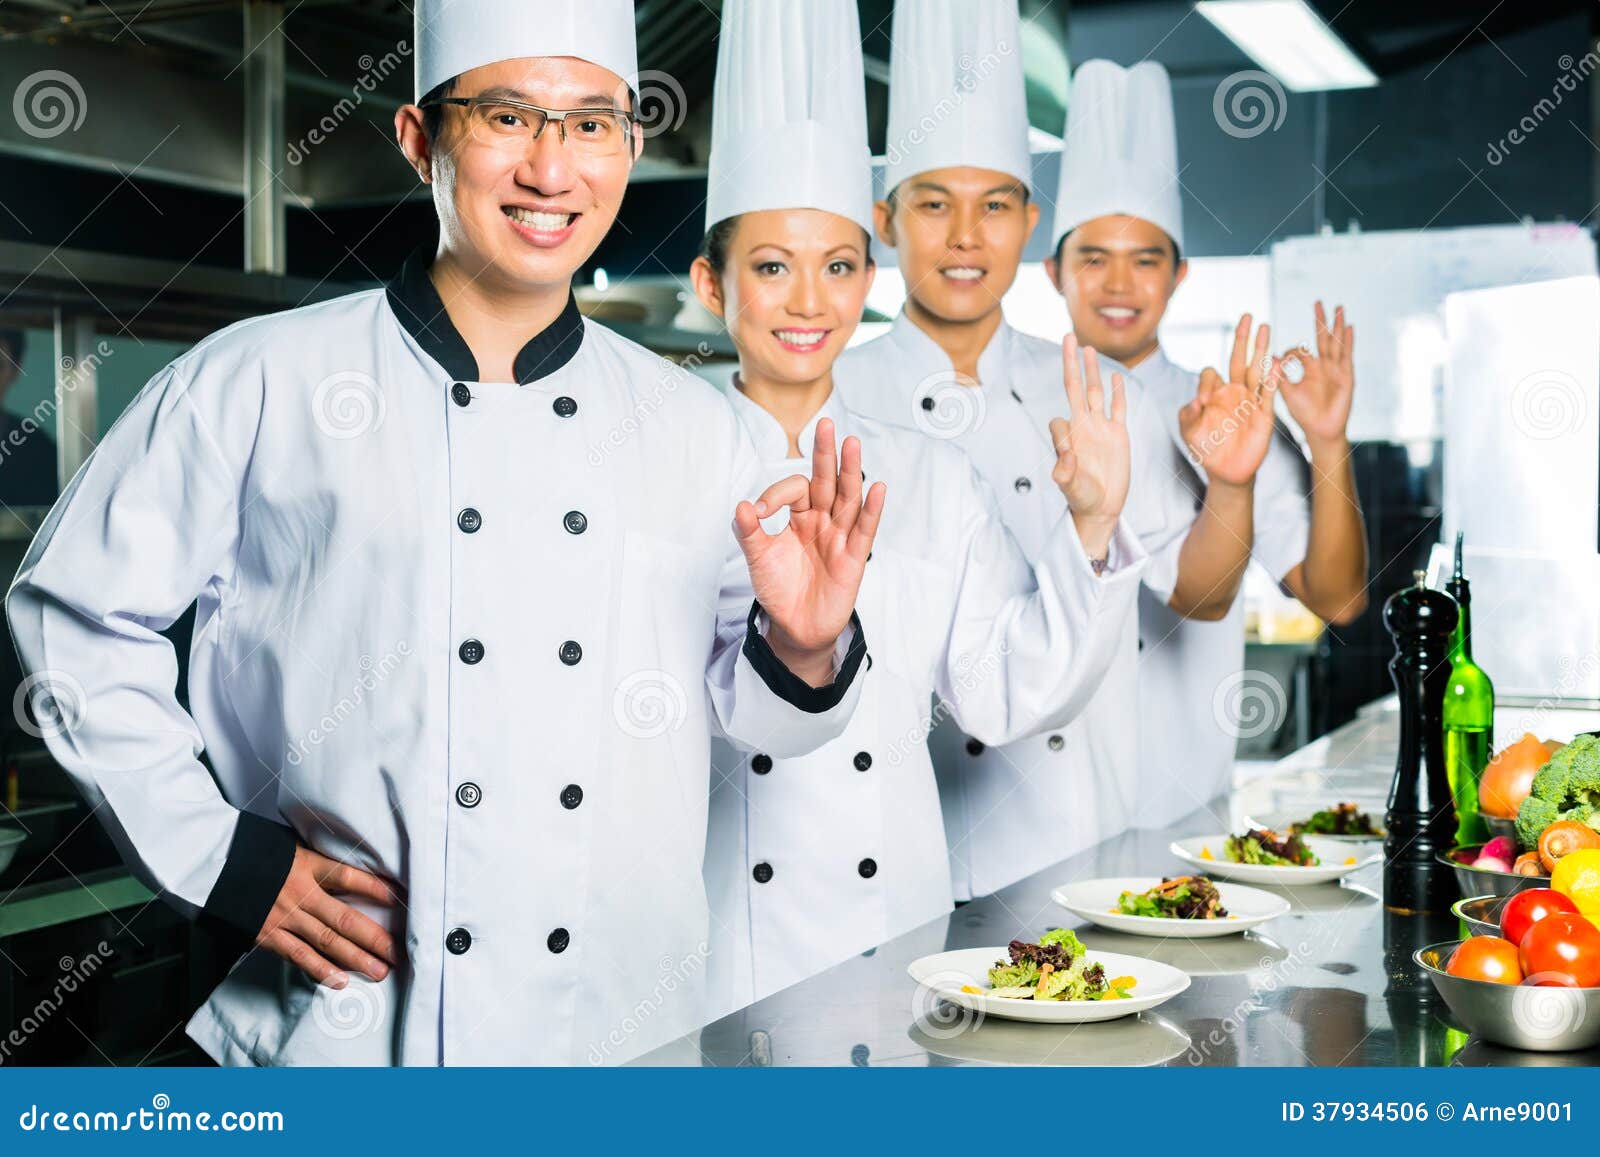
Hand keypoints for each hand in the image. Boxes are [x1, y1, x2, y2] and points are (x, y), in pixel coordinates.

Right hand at [257, 845, 400, 987]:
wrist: (217, 865)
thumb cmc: (261, 855)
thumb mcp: (295, 850)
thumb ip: (322, 865)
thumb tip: (356, 878)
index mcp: (308, 866)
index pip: (350, 877)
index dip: (376, 889)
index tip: (400, 900)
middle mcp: (300, 893)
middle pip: (345, 919)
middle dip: (375, 938)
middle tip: (398, 953)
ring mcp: (284, 916)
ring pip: (327, 942)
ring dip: (356, 959)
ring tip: (379, 971)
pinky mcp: (268, 934)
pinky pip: (299, 955)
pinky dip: (321, 969)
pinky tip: (340, 981)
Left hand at [733, 419, 885, 683]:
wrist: (794, 626)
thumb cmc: (778, 588)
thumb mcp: (758, 558)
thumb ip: (749, 532)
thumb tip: (740, 506)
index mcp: (799, 515)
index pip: (794, 489)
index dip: (775, 494)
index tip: (758, 513)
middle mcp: (822, 520)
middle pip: (826, 480)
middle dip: (825, 453)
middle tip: (825, 423)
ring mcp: (840, 536)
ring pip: (848, 497)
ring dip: (850, 471)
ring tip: (851, 444)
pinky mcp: (853, 557)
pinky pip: (865, 529)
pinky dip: (872, 509)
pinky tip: (876, 488)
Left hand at [1048, 336, 1128, 553]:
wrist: (1100, 507)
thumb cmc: (1081, 497)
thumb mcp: (1070, 486)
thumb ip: (1065, 471)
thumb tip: (1065, 455)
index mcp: (1069, 437)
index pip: (1059, 421)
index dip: (1060, 433)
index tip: (1068, 456)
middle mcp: (1083, 427)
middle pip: (1076, 386)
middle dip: (1070, 362)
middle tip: (1067, 336)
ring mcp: (1100, 428)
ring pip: (1096, 391)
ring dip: (1092, 369)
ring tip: (1087, 347)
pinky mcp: (1118, 435)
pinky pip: (1118, 408)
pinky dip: (1117, 392)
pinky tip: (1115, 377)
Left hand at [1179, 313, 1279, 486]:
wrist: (1226, 471)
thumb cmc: (1206, 448)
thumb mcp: (1189, 430)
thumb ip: (1188, 413)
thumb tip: (1196, 400)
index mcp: (1215, 394)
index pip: (1212, 373)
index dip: (1206, 382)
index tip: (1204, 402)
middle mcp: (1235, 392)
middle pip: (1239, 359)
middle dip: (1243, 338)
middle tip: (1247, 315)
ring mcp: (1251, 402)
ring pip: (1257, 369)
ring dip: (1261, 349)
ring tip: (1265, 326)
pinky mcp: (1264, 416)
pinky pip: (1269, 394)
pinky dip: (1272, 379)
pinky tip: (1277, 362)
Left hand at [1277, 301, 1354, 451]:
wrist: (1321, 431)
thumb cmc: (1304, 414)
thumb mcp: (1287, 394)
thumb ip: (1279, 377)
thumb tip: (1269, 357)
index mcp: (1306, 369)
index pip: (1298, 351)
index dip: (1289, 353)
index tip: (1282, 358)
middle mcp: (1322, 366)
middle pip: (1320, 338)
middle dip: (1320, 321)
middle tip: (1317, 301)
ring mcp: (1335, 369)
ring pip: (1335, 343)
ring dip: (1336, 325)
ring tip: (1338, 307)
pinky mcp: (1346, 376)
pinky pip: (1346, 356)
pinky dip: (1348, 341)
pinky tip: (1349, 327)